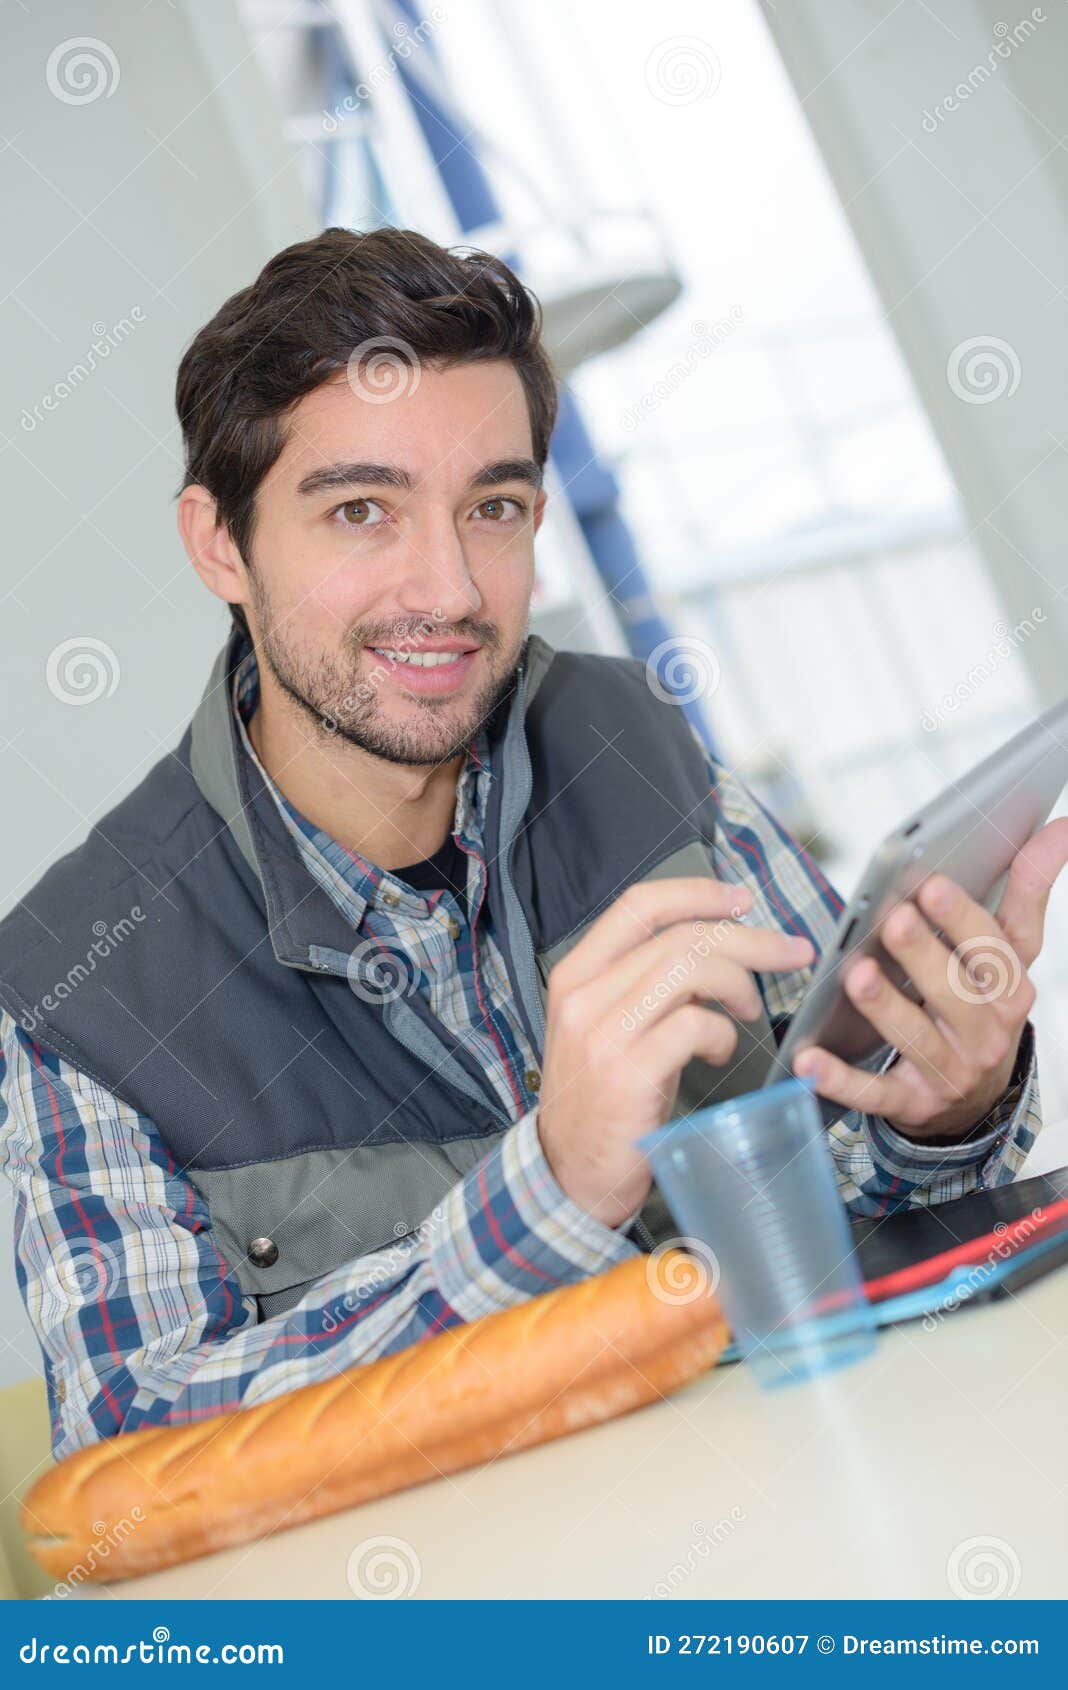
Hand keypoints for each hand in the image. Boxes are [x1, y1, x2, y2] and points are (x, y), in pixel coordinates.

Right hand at [536, 877, 814, 1224]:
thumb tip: (712, 950)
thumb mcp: (607, 1027)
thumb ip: (645, 985)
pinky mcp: (628, 1074)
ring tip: (748, 1010)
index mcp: (576, 974)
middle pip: (681, 937)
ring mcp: (603, 1034)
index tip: (742, 900)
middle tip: (791, 952)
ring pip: (691, 970)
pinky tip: (720, 1050)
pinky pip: (694, 1026)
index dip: (698, 893)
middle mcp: (583, 996)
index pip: (640, 905)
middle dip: (750, 938)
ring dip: (740, 984)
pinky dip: (722, 1033)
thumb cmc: (600, 1098)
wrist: (568, 1173)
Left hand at [792, 818, 1067, 1139]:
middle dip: (923, 955)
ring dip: (886, 1008)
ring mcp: (949, 1071)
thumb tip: (1062, 826)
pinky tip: (808, 1060)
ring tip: (856, 975)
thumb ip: (1028, 888)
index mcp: (1010, 990)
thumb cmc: (984, 1001)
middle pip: (954, 992)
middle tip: (893, 920)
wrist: (976, 1095)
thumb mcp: (1010, 950)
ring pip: (916, 1038)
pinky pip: (874, 1094)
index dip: (963, 920)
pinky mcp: (910, 1104)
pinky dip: (840, 1080)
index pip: (992, 952)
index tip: (933, 886)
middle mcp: (986, 1033)